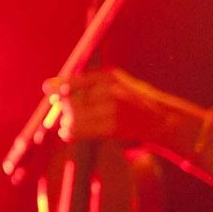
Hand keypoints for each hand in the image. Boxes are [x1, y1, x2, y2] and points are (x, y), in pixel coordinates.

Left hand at [54, 68, 199, 147]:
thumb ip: (89, 85)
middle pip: (72, 100)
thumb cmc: (136, 104)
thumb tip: (52, 89)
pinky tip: (66, 134)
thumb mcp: (118, 85)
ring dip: (67, 123)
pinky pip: (82, 130)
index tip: (48, 92)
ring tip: (66, 127)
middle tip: (62, 116)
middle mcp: (110, 89)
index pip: (76, 80)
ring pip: (75, 116)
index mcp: (110, 77)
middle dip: (64, 109)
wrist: (165, 121)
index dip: (59, 87)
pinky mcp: (113, 127)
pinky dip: (71, 133)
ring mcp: (112, 108)